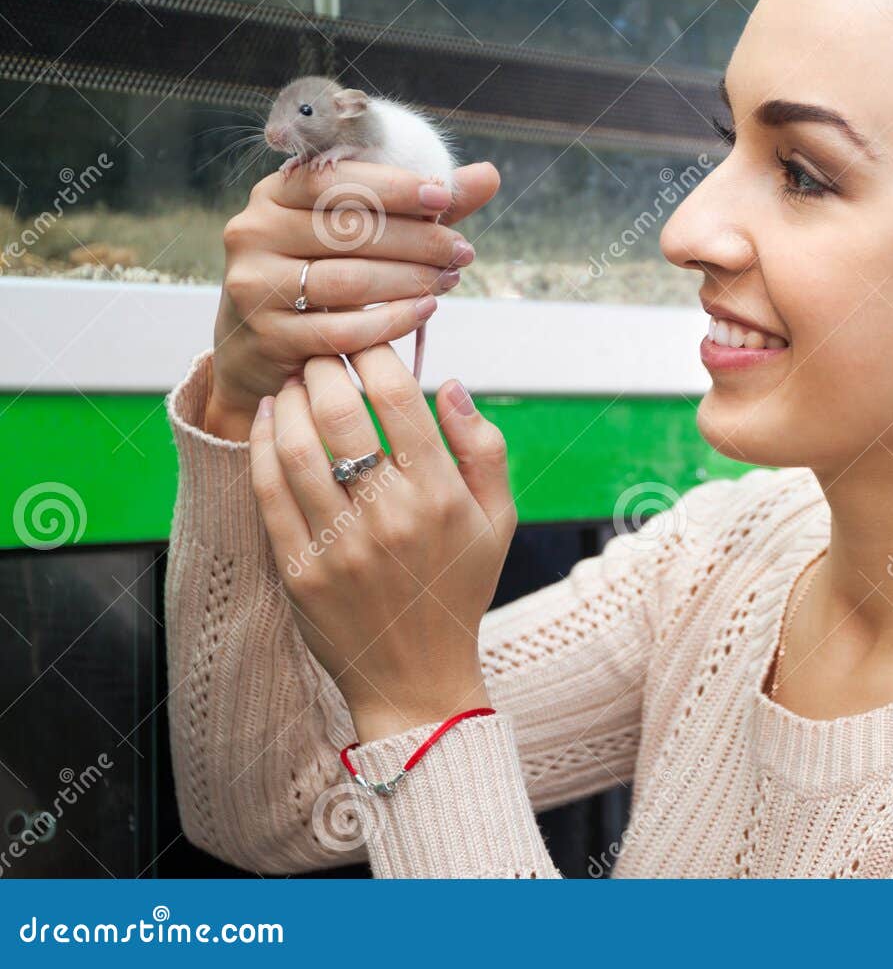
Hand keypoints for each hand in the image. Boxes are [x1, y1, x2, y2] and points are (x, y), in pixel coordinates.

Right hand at [206, 161, 499, 439]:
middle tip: (461, 251)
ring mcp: (254, 285)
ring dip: (410, 281)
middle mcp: (254, 232)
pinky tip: (424, 312)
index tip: (443, 196)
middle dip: (416, 241)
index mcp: (275, 193)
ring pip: (347, 281)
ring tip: (448, 280)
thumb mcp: (358, 231)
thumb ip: (418, 205)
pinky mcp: (267, 336)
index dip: (393, 187)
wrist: (260, 345)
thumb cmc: (321, 273)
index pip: (335, 179)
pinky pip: (341, 330)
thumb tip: (487, 174)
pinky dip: (391, 321)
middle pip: (348, 231)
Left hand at [247, 343, 516, 741]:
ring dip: (286, 401)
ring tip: (290, 382)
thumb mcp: (500, 520)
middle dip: (322, 367)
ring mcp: (340, 546)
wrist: (418, 680)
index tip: (366, 341)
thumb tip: (449, 384)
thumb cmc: (460, 590)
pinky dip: (262, 446)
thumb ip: (484, 447)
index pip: (399, 398)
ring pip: (296, 448)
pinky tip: (267, 422)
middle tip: (318, 352)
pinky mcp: (299, 571)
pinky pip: (269, 493)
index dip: (375, 355)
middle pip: (339, 413)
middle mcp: (390, 517)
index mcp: (441, 496)